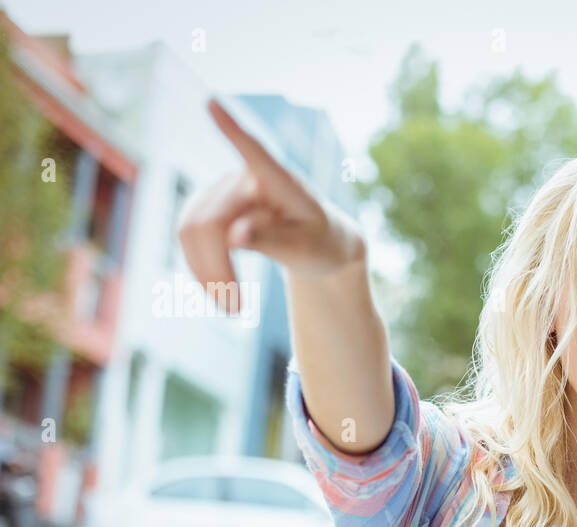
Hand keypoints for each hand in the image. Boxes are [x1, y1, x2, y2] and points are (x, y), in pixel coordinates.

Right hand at [178, 98, 364, 312]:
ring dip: (204, 273)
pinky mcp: (210, 207)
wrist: (323, 245)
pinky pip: (190, 237)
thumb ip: (273, 240)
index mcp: (281, 182)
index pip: (255, 152)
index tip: (212, 102)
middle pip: (209, 222)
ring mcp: (224, 190)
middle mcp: (246, 179)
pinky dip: (200, 268)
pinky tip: (219, 292)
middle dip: (215, 268)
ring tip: (231, 308)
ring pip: (191, 230)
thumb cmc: (322, 243)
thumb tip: (234, 237)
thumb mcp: (307, 249)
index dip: (232, 130)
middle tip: (236, 310)